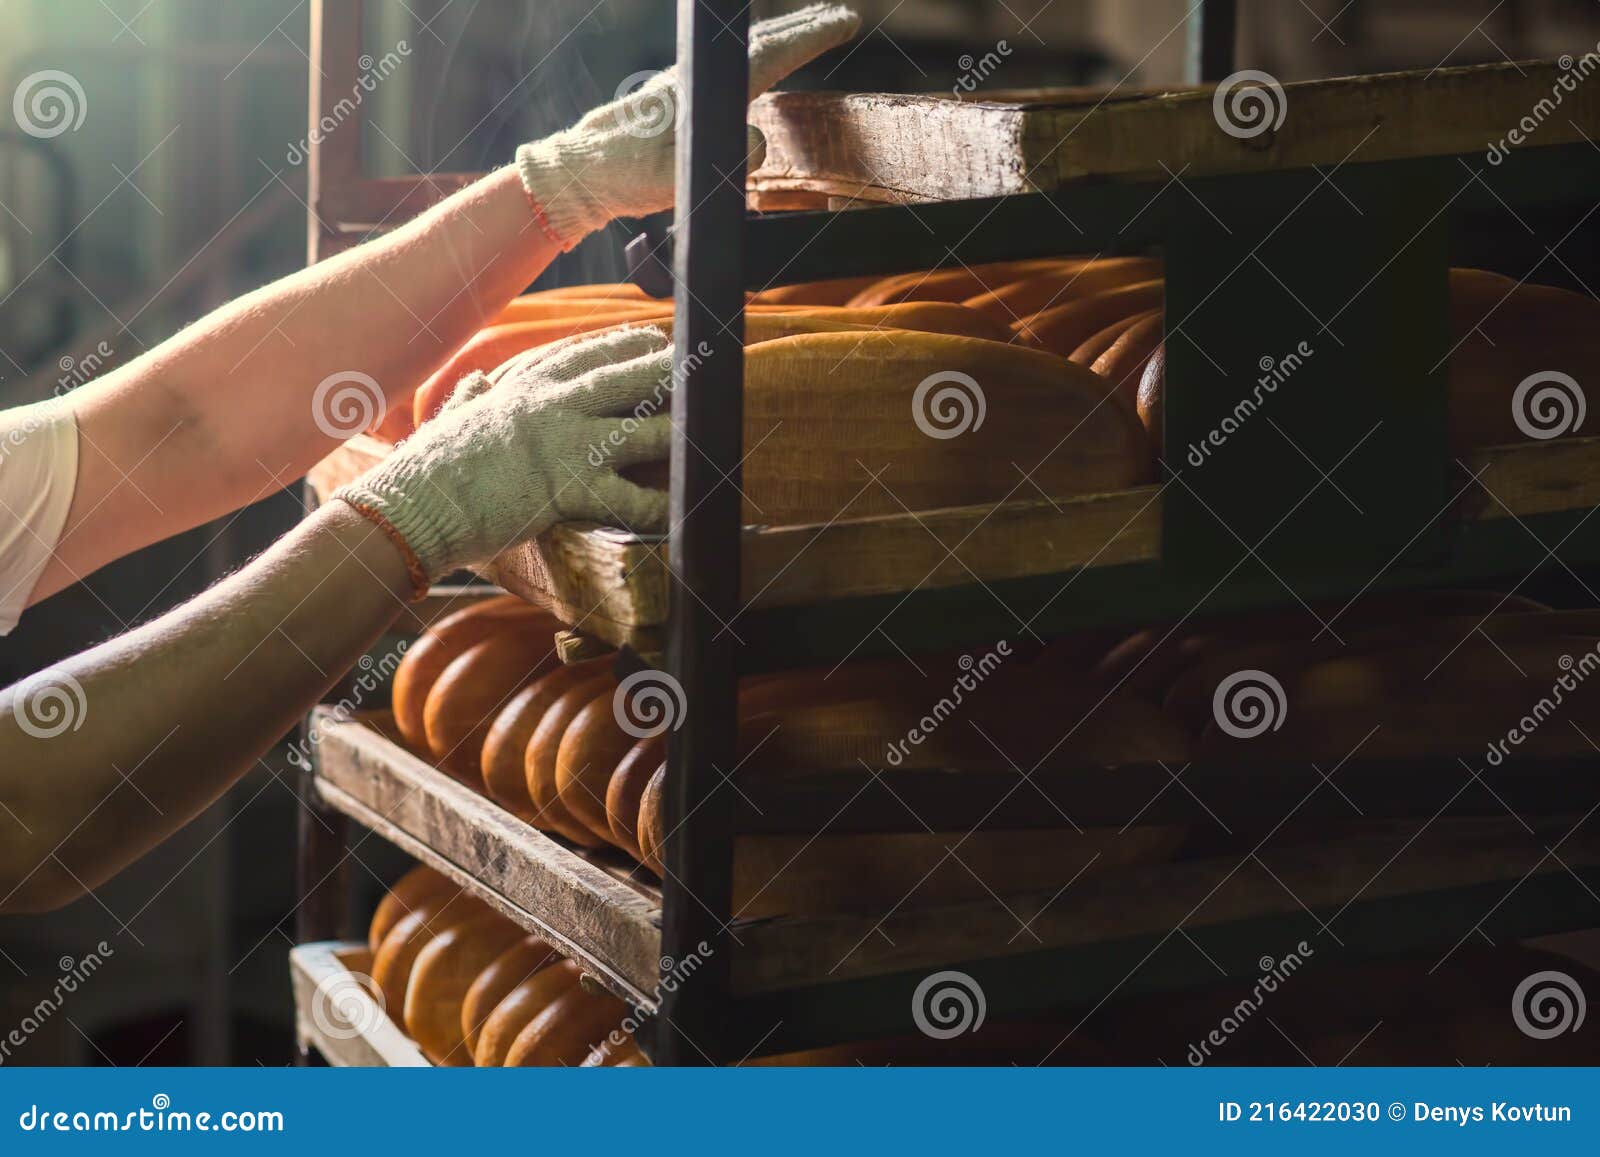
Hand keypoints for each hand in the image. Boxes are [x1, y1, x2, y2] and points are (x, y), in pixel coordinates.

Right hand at [335, 327, 674, 591]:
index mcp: (523, 386)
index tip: (651, 337)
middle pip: (622, 379)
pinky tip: (679, 509)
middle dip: (664, 371)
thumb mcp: (451, 418)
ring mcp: (562, 445)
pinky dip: (656, 507)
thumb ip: (470, 397)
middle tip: (699, 367)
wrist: (410, 506)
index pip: (583, 354)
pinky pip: (625, 499)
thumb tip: (474, 383)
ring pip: (638, 432)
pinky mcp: (566, 489)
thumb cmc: (427, 468)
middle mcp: (549, 406)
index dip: (623, 345)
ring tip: (710, 429)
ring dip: (677, 431)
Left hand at [515, 3, 859, 247]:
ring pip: (742, 54)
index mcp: (703, 92)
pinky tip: (758, 69)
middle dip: (803, 28)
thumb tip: (759, 141)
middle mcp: (695, 80)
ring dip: (780, 40)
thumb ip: (725, 162)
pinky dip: (754, 58)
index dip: (811, 39)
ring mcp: (685, 87)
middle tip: (839, 18)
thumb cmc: (624, 178)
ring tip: (809, 34)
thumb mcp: (677, 178)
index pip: (770, 56)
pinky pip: (726, 71)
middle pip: (759, 44)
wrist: (580, 174)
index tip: (844, 22)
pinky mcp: (675, 100)